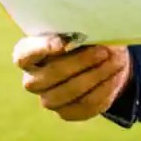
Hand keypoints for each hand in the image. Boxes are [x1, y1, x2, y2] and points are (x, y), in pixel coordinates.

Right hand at [12, 35, 131, 121]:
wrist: (98, 59)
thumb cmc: (81, 36)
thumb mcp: (78, 27)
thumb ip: (76, 29)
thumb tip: (90, 31)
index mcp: (27, 54)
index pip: (24, 55)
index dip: (40, 49)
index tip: (61, 43)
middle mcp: (33, 80)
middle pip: (51, 75)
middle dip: (80, 62)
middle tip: (102, 51)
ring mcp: (48, 99)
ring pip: (70, 92)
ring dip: (96, 75)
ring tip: (115, 61)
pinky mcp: (67, 112)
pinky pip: (87, 104)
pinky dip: (105, 89)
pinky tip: (115, 75)